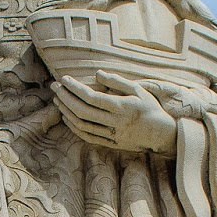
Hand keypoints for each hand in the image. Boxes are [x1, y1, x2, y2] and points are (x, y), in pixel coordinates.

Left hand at [53, 72, 177, 153]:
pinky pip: (87, 136)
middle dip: (65, 97)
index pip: (91, 97)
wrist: (161, 135)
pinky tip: (67, 117)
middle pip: (82, 110)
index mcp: (121, 107)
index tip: (64, 79)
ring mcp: (111, 135)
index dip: (75, 88)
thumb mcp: (138, 90)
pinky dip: (74, 127)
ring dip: (67, 111)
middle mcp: (114, 122)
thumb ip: (117, 81)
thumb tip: (97, 73)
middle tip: (55, 87)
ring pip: (82, 125)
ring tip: (58, 100)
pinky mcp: (110, 143)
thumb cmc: (150, 108)